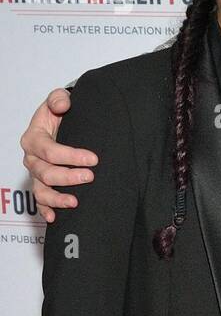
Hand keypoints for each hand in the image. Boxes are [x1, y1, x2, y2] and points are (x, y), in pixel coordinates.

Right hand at [20, 88, 97, 222]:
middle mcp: (32, 158)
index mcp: (34, 138)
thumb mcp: (59, 99)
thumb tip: (62, 105)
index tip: (93, 159)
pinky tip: (54, 217)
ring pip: (40, 190)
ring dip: (56, 198)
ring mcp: (35, 173)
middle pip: (45, 172)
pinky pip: (39, 201)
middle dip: (67, 177)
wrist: (63, 121)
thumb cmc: (61, 111)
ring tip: (75, 202)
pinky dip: (45, 210)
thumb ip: (59, 98)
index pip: (49, 150)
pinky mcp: (42, 184)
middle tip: (90, 177)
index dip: (70, 156)